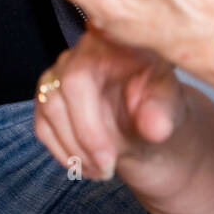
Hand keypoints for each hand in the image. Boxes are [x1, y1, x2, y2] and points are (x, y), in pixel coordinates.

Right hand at [33, 28, 187, 180]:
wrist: (147, 113)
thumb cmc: (159, 100)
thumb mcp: (171, 103)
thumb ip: (164, 111)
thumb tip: (155, 127)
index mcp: (108, 43)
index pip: (80, 77)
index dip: (89, 123)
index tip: (109, 158)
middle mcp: (78, 51)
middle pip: (60, 95)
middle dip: (83, 140)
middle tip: (107, 169)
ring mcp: (59, 72)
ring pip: (48, 111)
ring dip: (73, 150)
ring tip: (102, 170)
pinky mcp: (48, 94)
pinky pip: (43, 127)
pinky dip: (64, 152)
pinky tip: (88, 164)